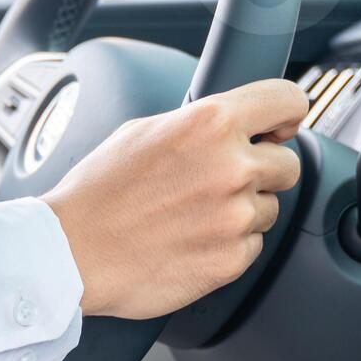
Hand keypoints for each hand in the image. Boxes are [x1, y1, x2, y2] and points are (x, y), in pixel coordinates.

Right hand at [43, 80, 308, 319]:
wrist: (72, 253)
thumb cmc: (98, 192)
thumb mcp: (144, 130)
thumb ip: (199, 124)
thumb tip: (234, 124)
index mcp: (210, 123)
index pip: (289, 100)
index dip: (286, 115)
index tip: (279, 127)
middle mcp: (231, 167)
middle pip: (287, 163)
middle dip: (262, 169)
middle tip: (220, 180)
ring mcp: (235, 217)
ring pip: (270, 208)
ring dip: (243, 210)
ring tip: (194, 214)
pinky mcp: (231, 260)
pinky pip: (252, 245)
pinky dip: (229, 244)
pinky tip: (191, 239)